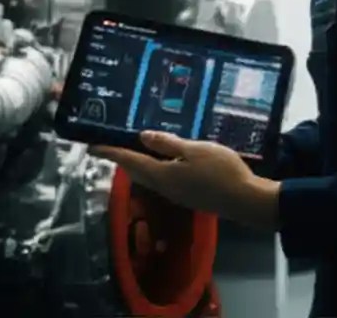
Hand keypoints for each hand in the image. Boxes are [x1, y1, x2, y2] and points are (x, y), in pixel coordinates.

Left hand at [89, 131, 279, 230]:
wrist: (244, 200)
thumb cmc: (220, 171)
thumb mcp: (195, 150)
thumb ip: (168, 144)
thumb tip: (142, 137)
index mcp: (162, 174)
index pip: (130, 161)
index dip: (111, 152)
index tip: (92, 146)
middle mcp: (164, 186)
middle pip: (137, 171)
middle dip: (123, 158)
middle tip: (114, 141)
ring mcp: (176, 193)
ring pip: (150, 176)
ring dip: (140, 163)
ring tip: (138, 145)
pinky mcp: (188, 194)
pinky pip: (164, 179)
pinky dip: (157, 167)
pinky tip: (166, 157)